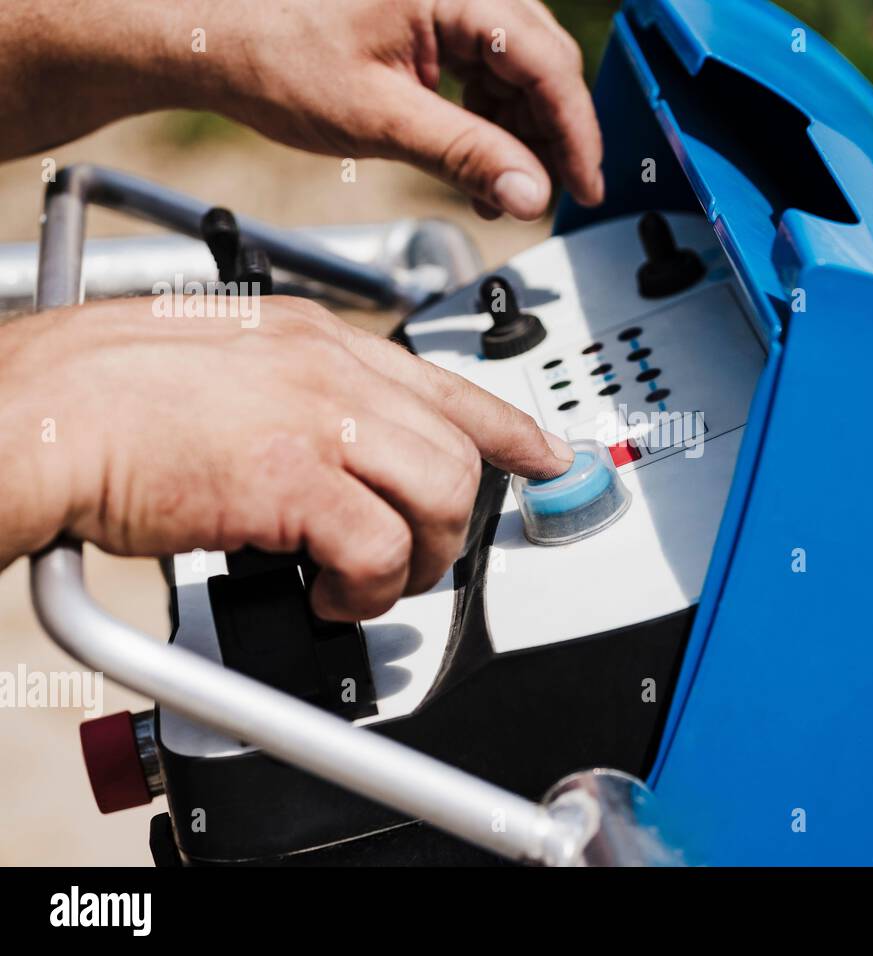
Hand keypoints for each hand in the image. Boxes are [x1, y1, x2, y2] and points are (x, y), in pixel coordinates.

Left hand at [0, 0, 602, 219]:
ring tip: (504, 191)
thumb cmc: (274, 55)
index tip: (586, 186)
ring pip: (517, 69)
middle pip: (541, 61)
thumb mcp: (379, 118)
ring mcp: (446, 1)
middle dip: (552, 134)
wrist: (211, 37)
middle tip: (553, 195)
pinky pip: (485, 71)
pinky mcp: (431, 22)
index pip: (545, 61)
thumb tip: (530, 194)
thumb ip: (465, 155)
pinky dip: (489, 121)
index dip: (575, 131)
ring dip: (521, 133)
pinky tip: (480, 164)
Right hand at [0, 297, 573, 618]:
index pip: (447, 383)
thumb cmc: (103, 397)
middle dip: (452, 524)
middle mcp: (331, 369)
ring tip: (363, 582)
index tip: (547, 453)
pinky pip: (381, 551)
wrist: (33, 413)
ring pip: (443, 497)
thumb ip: (296, 403)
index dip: (510, 427)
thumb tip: (338, 462)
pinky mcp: (291, 478)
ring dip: (416, 561)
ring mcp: (317, 419)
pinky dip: (365, 591)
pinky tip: (327, 594)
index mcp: (317, 340)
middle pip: (460, 452)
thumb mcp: (224, 367)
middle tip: (412, 560)